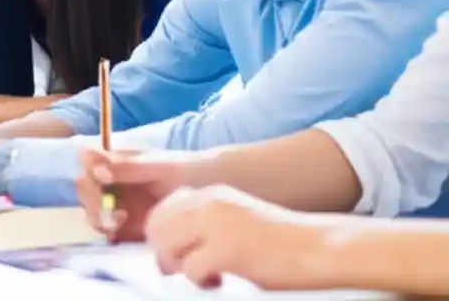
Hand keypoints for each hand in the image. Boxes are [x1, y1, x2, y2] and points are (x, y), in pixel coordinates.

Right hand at [75, 148, 195, 241]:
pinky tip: (120, 228)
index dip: (89, 170)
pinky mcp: (121, 222)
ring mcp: (113, 201)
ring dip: (97, 216)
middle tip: (106, 206)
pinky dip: (107, 230)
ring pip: (91, 210)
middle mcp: (107, 179)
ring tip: (117, 219)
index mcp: (112, 159)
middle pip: (84, 188)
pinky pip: (105, 228)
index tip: (101, 178)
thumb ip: (126, 167)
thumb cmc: (179, 169)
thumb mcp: (155, 165)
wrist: (203, 189)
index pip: (87, 161)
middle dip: (90, 198)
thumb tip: (98, 171)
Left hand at [145, 185, 330, 289]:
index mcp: (211, 195)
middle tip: (182, 270)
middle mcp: (210, 204)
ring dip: (178, 267)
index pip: (161, 210)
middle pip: (156, 227)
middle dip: (163, 253)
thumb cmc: (282, 242)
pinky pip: (189, 268)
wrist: (321, 248)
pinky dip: (199, 282)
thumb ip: (206, 222)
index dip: (161, 237)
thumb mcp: (237, 219)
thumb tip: (170, 243)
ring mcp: (218, 224)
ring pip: (165, 246)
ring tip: (204, 276)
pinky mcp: (228, 249)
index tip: (175, 255)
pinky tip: (220, 282)